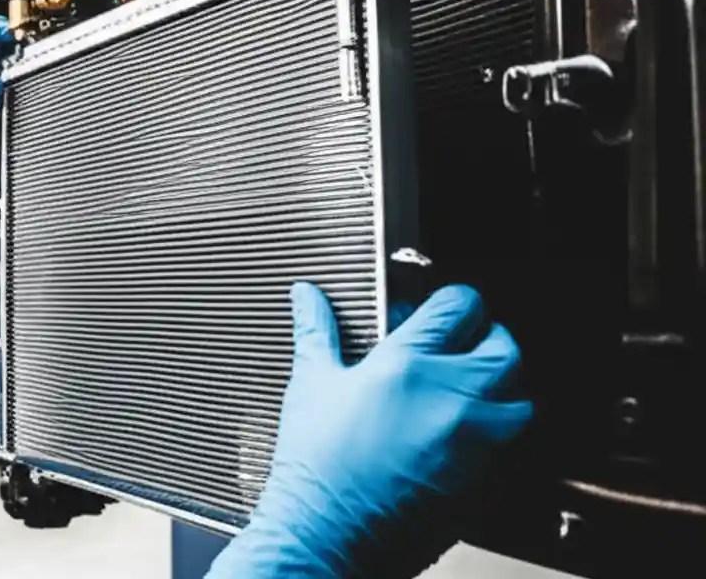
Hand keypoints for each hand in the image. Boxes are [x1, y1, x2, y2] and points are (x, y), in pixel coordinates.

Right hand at [208, 283, 532, 578]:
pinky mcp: (479, 481)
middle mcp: (450, 399)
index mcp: (406, 366)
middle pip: (504, 349)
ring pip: (521, 399)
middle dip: (490, 339)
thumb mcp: (311, 384)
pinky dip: (494, 433)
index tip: (442, 307)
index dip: (453, 299)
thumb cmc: (316, 465)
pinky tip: (460, 434)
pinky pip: (507, 446)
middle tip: (467, 343)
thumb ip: (316, 330)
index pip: (457, 306)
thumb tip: (307, 295)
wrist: (327, 534)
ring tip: (473, 388)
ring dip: (503, 388)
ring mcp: (471, 443)